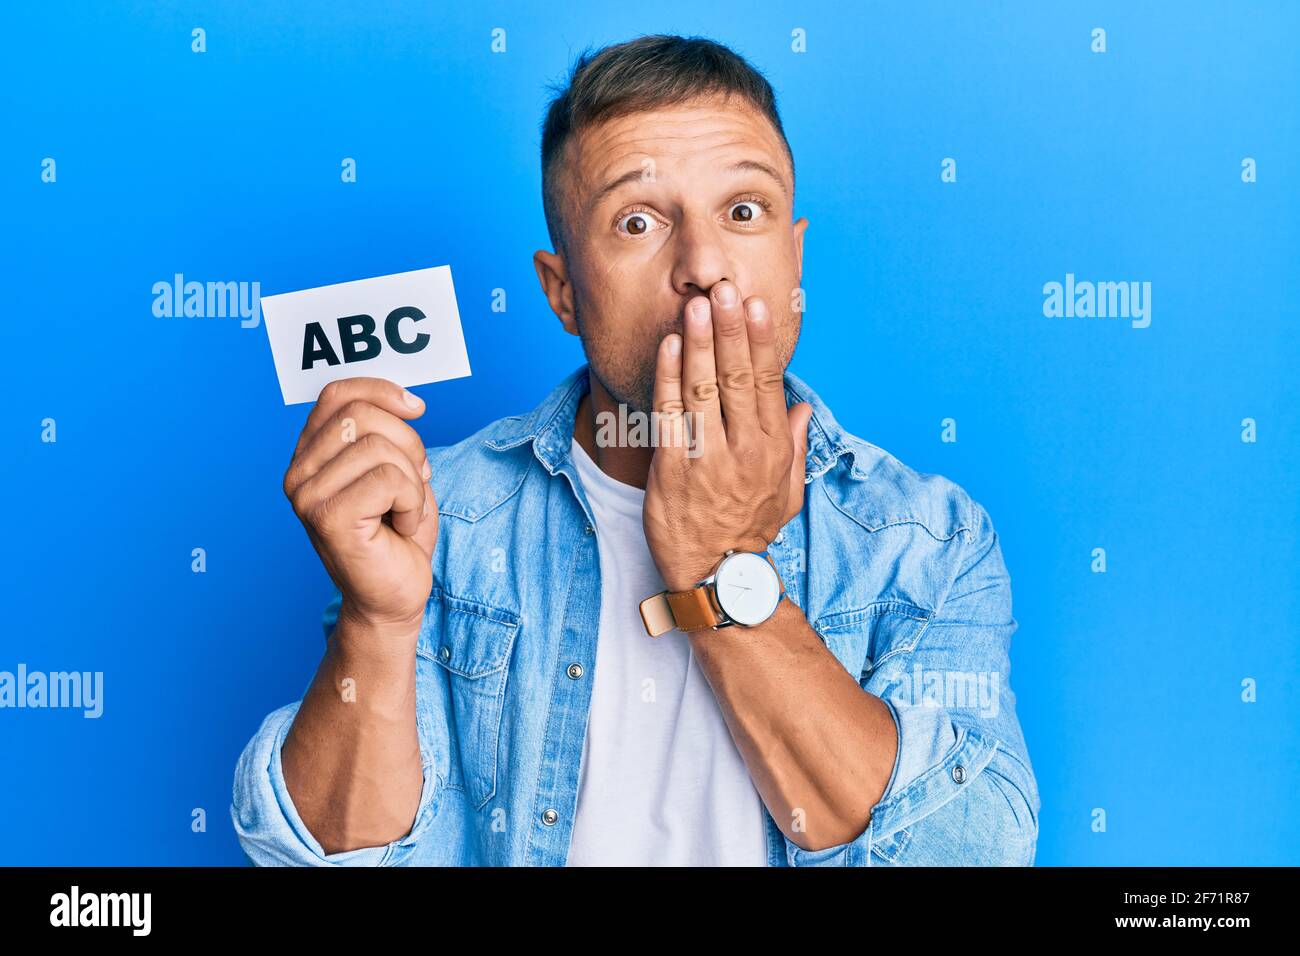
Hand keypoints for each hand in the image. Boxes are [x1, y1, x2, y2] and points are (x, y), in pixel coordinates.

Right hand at [282, 377, 438, 642]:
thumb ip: (387, 433)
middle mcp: (298, 473)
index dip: (381, 390)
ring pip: (380, 447)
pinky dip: (412, 502)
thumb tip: (407, 401)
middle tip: (415, 480)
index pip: (338, 394)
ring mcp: (307, 496)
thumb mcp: (396, 470)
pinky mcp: (327, 517)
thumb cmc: (396, 535)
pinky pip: (390, 479)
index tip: (417, 408)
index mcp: (310, 455)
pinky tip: (399, 527)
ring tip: (403, 511)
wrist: (393, 599)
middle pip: (363, 415)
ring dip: (412, 480)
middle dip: (408, 443)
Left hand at [643, 280, 811, 591]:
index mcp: (772, 449)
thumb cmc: (749, 529)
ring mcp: (707, 458)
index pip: (769, 384)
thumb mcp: (787, 491)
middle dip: (730, 331)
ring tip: (696, 306)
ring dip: (698, 344)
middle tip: (724, 290)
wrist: (716, 577)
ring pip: (703, 390)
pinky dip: (668, 378)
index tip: (757, 307)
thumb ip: (794, 446)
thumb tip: (803, 408)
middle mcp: (743, 449)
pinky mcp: (673, 468)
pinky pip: (669, 414)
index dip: (762, 342)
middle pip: (738, 378)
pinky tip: (668, 347)